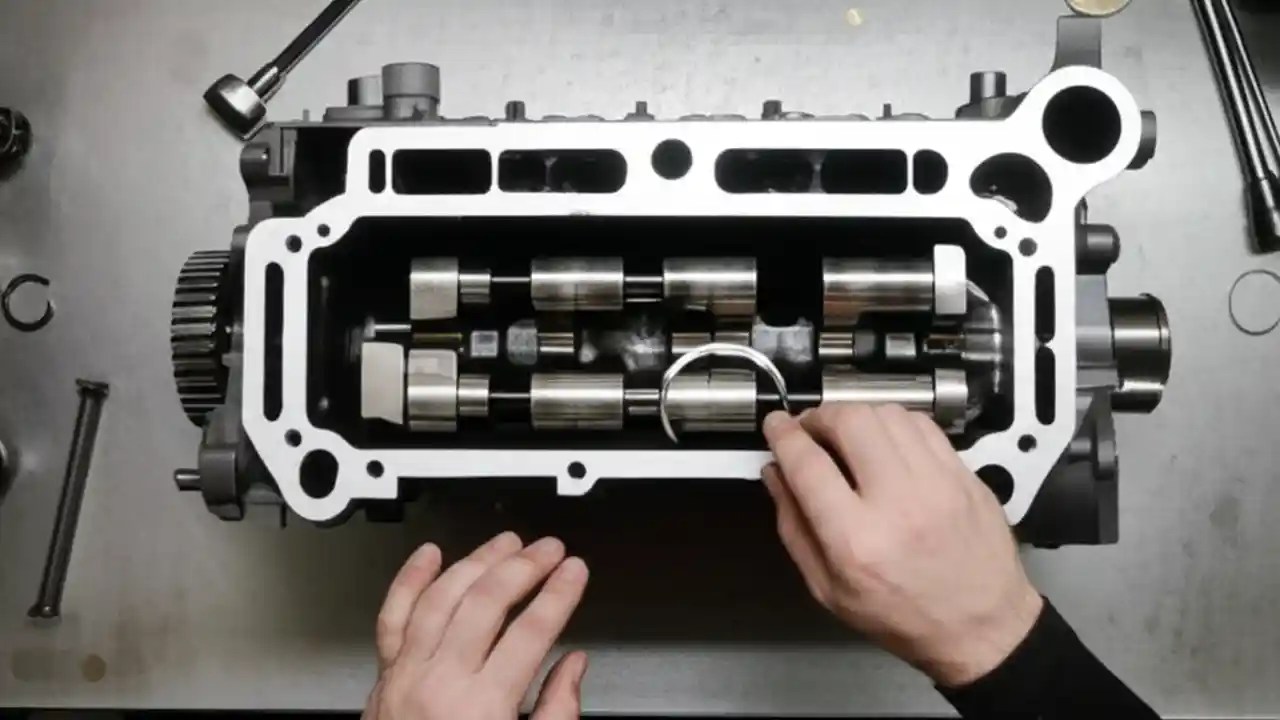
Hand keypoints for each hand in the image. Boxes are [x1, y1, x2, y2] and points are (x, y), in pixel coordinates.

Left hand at [364, 532, 589, 719]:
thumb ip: (555, 713)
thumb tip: (573, 669)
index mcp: (481, 709)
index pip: (530, 632)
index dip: (558, 595)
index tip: (575, 573)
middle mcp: (439, 685)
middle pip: (485, 603)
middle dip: (524, 567)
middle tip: (549, 551)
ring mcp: (406, 676)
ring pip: (441, 597)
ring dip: (476, 561)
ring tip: (506, 545)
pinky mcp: (385, 677)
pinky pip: (393, 617)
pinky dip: (410, 581)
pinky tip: (429, 557)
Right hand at [761, 404, 1042, 687]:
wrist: (982, 627)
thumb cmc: (901, 616)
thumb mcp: (828, 589)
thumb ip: (794, 528)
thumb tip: (775, 474)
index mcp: (856, 541)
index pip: (808, 464)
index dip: (783, 436)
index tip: (775, 425)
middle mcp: (898, 503)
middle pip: (849, 422)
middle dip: (820, 417)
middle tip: (812, 431)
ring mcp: (938, 484)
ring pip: (887, 414)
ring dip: (856, 416)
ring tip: (848, 436)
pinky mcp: (963, 475)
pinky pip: (922, 424)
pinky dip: (894, 423)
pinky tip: (885, 442)